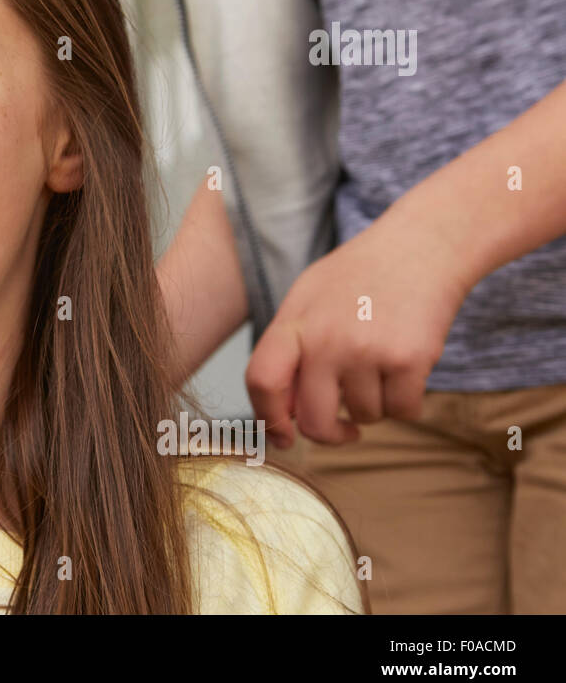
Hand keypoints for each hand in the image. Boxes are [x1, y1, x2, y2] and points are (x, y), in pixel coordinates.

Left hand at [245, 205, 471, 447]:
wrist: (420, 246)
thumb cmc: (358, 278)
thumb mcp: (307, 300)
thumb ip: (289, 351)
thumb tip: (283, 415)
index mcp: (292, 324)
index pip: (261, 382)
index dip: (267, 419)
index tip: (284, 436)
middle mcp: (325, 341)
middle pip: (314, 421)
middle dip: (330, 433)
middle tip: (344, 428)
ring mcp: (367, 351)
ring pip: (365, 417)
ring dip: (374, 404)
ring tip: (380, 363)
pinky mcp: (410, 360)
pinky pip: (403, 411)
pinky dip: (407, 402)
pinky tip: (405, 368)